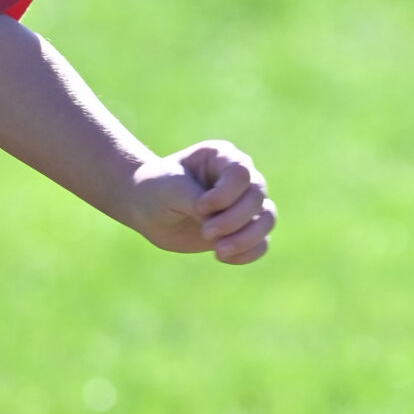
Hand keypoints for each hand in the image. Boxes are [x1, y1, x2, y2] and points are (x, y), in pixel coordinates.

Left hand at [126, 140, 276, 263]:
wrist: (145, 208)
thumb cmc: (155, 189)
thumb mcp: (170, 189)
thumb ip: (196, 201)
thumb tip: (222, 224)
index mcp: (222, 157)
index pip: (242, 173)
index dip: (225, 195)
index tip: (199, 207)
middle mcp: (240, 178)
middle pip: (258, 197)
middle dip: (234, 220)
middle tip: (206, 233)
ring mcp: (243, 203)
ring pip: (267, 219)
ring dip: (247, 239)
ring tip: (219, 251)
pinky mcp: (241, 229)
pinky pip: (261, 242)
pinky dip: (248, 253)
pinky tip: (222, 257)